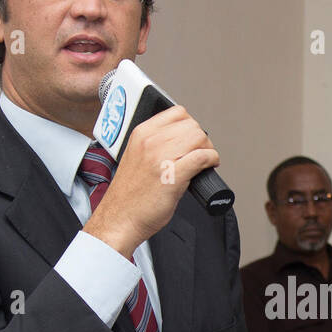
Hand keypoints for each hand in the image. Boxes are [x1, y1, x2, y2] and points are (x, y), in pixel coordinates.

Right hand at [83, 105, 219, 256]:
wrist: (120, 219)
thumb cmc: (129, 195)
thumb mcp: (137, 157)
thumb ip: (155, 145)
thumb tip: (183, 142)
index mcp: (141, 133)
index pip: (177, 113)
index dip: (191, 125)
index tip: (192, 140)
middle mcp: (150, 141)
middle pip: (191, 125)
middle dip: (202, 139)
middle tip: (201, 153)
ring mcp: (161, 158)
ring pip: (199, 137)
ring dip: (208, 149)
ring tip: (205, 161)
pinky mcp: (172, 175)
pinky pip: (202, 157)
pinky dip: (212, 160)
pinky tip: (210, 166)